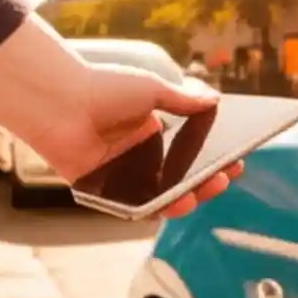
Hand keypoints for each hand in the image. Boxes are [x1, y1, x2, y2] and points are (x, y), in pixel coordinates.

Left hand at [32, 63, 242, 218]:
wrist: (62, 100)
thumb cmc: (104, 88)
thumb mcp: (151, 90)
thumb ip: (183, 100)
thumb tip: (214, 101)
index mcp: (151, 131)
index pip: (189, 151)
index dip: (213, 158)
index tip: (235, 160)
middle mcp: (139, 155)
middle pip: (179, 177)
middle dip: (205, 180)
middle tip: (224, 177)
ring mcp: (123, 174)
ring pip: (160, 195)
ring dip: (184, 198)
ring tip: (201, 193)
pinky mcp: (105, 190)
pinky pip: (134, 205)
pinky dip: (154, 208)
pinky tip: (173, 204)